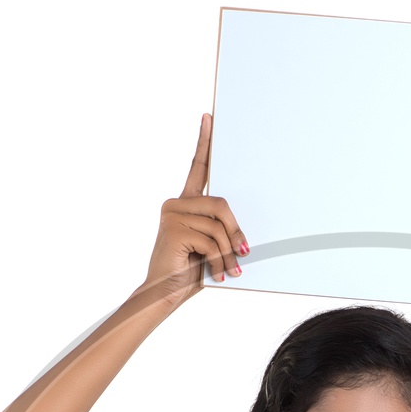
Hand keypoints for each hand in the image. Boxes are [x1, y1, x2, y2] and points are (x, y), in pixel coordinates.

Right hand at [139, 112, 248, 306]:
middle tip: (244, 253)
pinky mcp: (174, 228)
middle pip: (221, 203)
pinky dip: (219, 260)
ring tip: (229, 271)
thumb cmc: (189, 273)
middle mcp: (177, 204)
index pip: (198, 168)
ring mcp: (173, 214)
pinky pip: (211, 239)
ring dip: (229, 252)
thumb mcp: (213, 247)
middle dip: (236, 231)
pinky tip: (216, 274)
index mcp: (186, 204)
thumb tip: (245, 233)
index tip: (209, 117)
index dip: (204, 142)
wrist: (165, 294)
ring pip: (219, 224)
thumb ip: (223, 231)